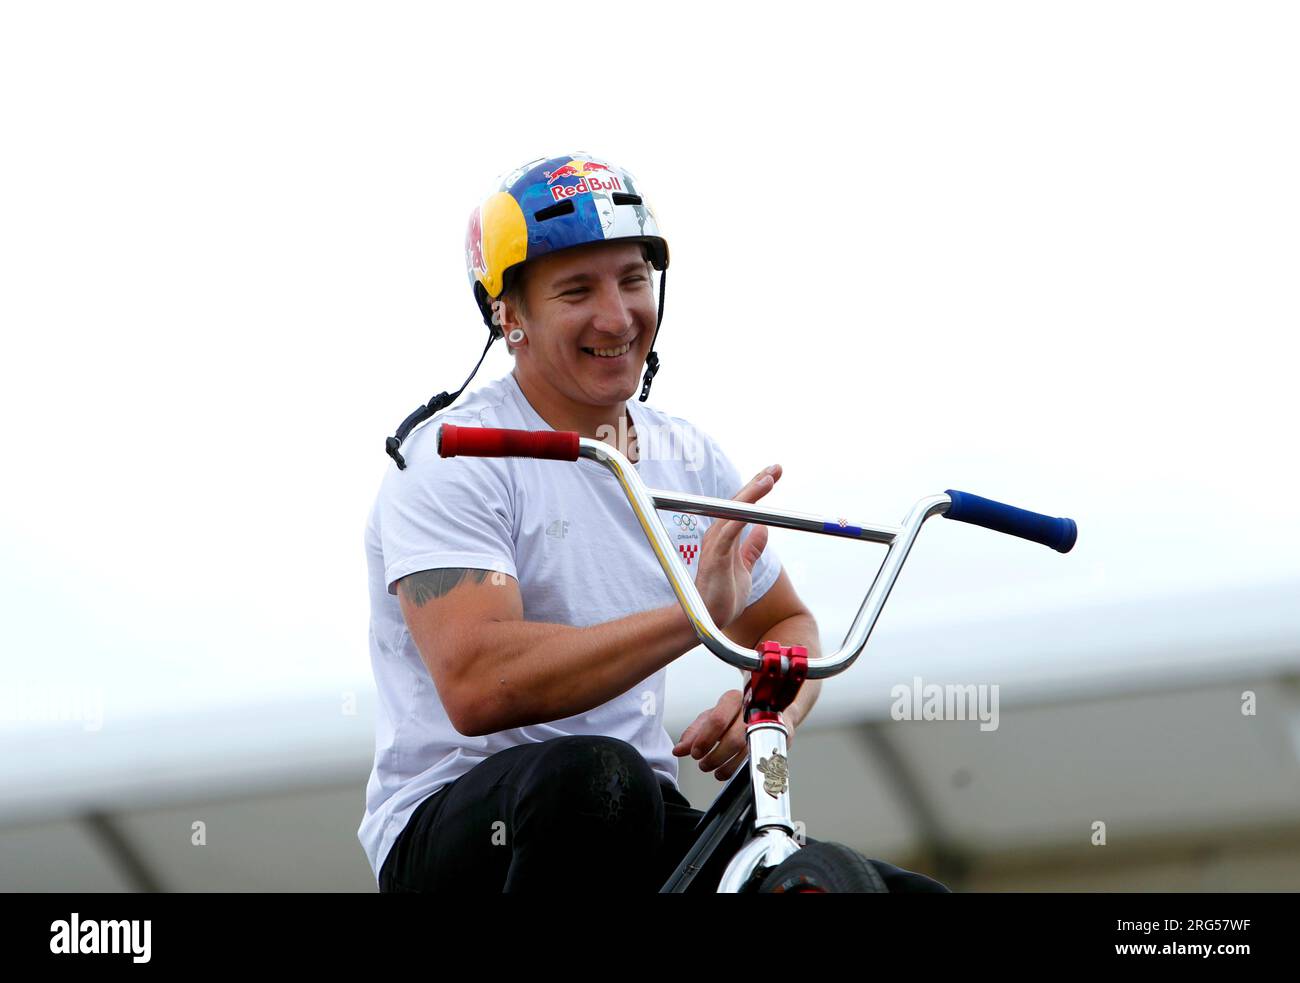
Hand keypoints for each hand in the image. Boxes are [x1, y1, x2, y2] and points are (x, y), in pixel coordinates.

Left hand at [673, 688, 799, 781]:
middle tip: (703, 764)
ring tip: (715, 770)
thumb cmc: (738, 714)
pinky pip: (761, 757)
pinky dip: (743, 768)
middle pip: (733, 738)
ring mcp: (768, 725)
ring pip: (748, 751)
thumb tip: (679, 750)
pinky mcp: (781, 738)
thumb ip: (695, 733)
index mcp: (734, 700)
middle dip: (715, 756)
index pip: (717, 720)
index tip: (694, 752)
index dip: (704, 739)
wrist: (772, 708)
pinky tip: (732, 771)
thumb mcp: (713, 717)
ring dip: (727, 766)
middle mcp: (753, 710)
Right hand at [694, 464, 780, 629]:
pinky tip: (755, 504)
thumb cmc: (722, 597)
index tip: (774, 474)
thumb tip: (763, 531)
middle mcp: (718, 535)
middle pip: (738, 501)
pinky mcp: (716, 555)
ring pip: (734, 510)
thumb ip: (751, 549)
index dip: (757, 489)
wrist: (708, 620)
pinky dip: (742, 514)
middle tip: (777, 468)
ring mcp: (715, 544)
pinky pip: (730, 530)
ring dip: (752, 493)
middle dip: (758, 482)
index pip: (742, 506)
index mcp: (725, 537)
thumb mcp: (744, 569)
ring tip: (769, 478)